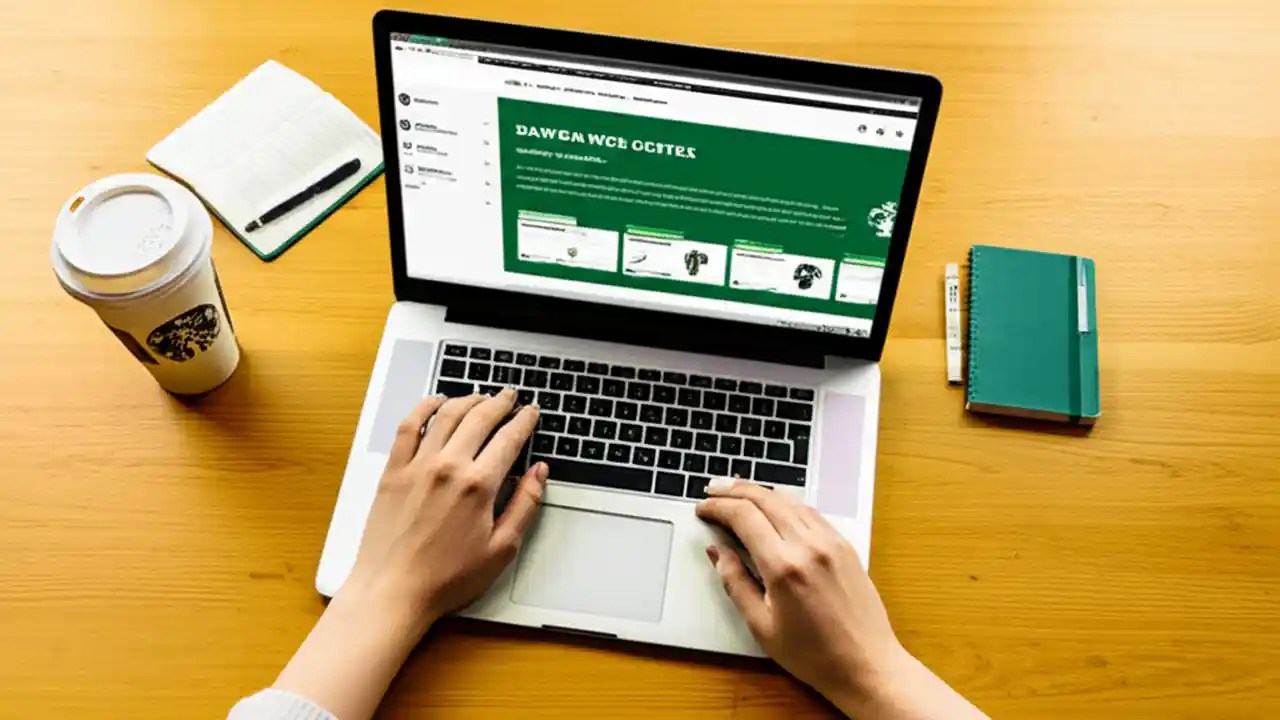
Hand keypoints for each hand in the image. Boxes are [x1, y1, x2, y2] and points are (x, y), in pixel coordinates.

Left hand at [347, 389, 546, 631]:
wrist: (393, 591)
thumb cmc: (447, 578)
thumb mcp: (502, 549)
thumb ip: (525, 505)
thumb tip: (539, 472)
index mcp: (479, 485)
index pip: (509, 438)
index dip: (524, 420)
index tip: (531, 412)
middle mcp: (448, 466)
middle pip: (480, 418)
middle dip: (500, 402)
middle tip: (510, 397)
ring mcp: (417, 465)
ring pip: (447, 415)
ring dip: (468, 400)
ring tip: (481, 396)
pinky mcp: (393, 471)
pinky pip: (408, 426)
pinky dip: (423, 407)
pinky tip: (435, 402)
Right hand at [696, 480, 986, 719]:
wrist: (867, 665)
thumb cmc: (813, 655)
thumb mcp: (761, 626)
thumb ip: (735, 582)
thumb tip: (717, 551)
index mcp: (784, 567)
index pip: (744, 517)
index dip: (718, 507)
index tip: (703, 508)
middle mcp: (809, 546)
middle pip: (766, 499)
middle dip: (735, 490)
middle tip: (713, 490)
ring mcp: (831, 542)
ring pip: (789, 500)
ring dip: (761, 492)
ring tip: (738, 492)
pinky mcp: (845, 546)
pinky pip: (810, 512)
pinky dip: (786, 502)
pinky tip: (774, 506)